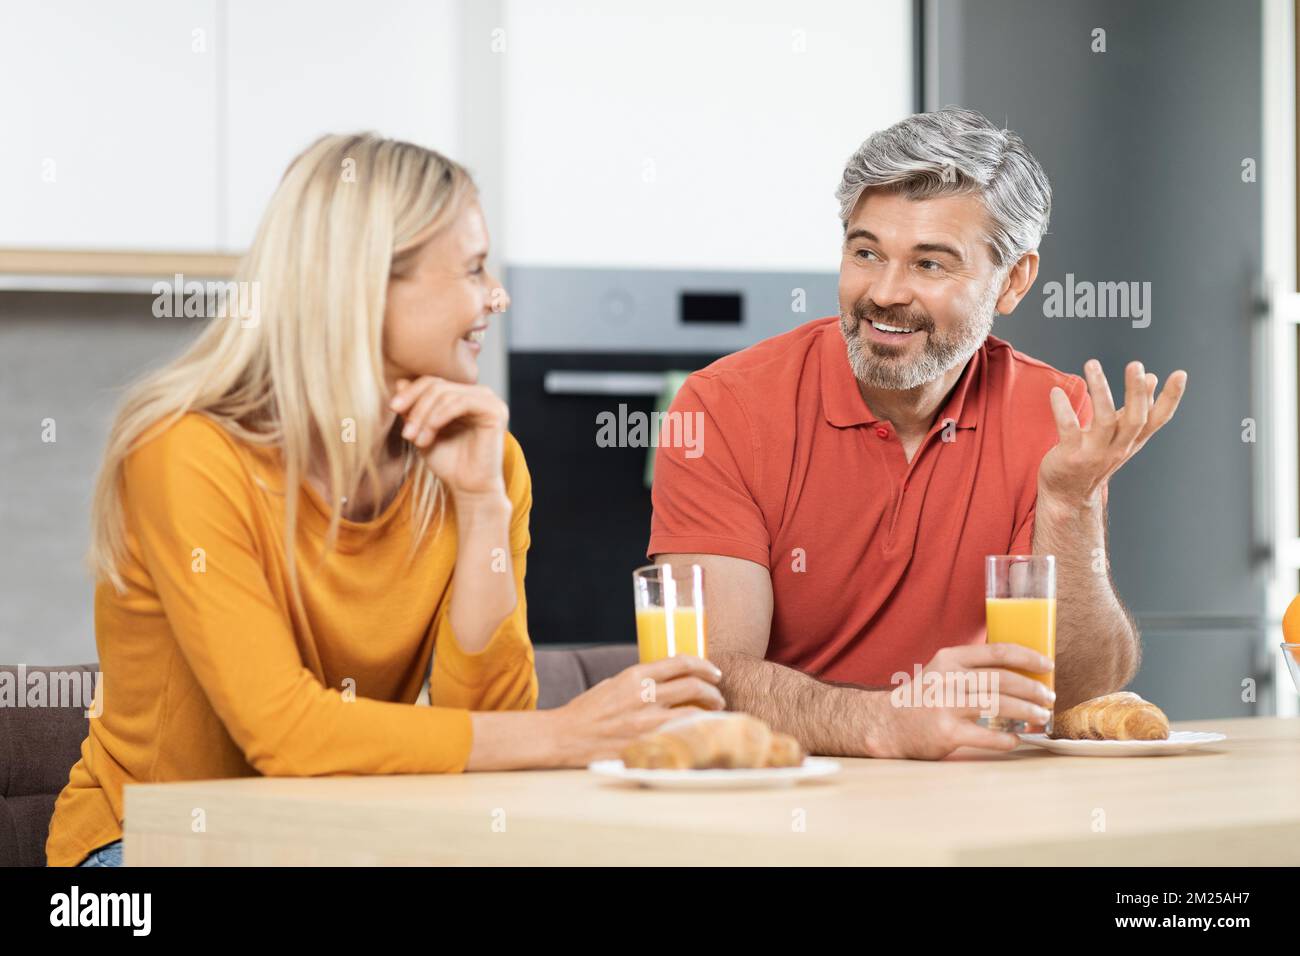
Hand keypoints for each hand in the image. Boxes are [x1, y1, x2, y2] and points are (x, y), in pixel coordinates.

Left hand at [389, 377, 508, 498]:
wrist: (469, 488)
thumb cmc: (449, 463)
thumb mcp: (423, 432)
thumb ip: (414, 409)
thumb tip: (400, 382)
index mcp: (463, 396)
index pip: (432, 382)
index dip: (410, 393)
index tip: (393, 409)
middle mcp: (478, 394)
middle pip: (437, 385)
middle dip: (416, 407)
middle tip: (406, 433)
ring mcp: (489, 400)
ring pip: (446, 394)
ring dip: (425, 417)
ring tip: (417, 440)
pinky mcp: (495, 411)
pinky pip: (462, 402)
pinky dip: (441, 415)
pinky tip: (430, 431)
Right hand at [550, 655, 725, 767]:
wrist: (565, 736)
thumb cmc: (587, 711)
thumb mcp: (613, 684)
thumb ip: (640, 682)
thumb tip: (666, 682)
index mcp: (635, 676)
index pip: (681, 663)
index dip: (704, 666)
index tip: (714, 672)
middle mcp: (644, 696)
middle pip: (694, 686)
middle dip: (713, 691)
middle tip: (718, 696)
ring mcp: (646, 722)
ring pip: (694, 712)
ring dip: (710, 714)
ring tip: (713, 716)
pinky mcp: (646, 744)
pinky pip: (681, 737)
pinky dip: (695, 734)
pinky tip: (700, 736)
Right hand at [870, 644, 1056, 759]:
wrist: (887, 723)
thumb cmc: (923, 698)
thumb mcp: (942, 671)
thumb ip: (972, 668)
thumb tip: (1020, 672)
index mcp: (950, 659)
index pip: (997, 651)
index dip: (1028, 657)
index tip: (1048, 665)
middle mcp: (948, 679)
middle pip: (1002, 679)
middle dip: (1033, 689)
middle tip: (1048, 697)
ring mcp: (946, 706)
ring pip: (998, 704)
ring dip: (1027, 711)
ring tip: (1041, 717)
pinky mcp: (946, 732)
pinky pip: (987, 735)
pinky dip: (1007, 738)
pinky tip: (1016, 739)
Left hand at [1039, 359, 1186, 508]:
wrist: (1068, 496)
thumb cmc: (1094, 459)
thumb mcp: (1119, 436)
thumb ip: (1135, 408)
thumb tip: (1152, 377)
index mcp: (1132, 440)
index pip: (1158, 419)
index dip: (1171, 398)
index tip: (1181, 373)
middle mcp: (1118, 448)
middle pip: (1135, 420)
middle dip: (1136, 392)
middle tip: (1135, 364)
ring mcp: (1095, 454)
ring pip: (1104, 421)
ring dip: (1100, 390)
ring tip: (1092, 364)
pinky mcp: (1071, 457)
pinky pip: (1069, 429)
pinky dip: (1063, 409)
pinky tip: (1056, 392)